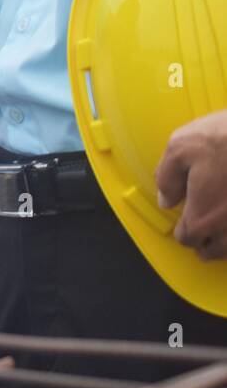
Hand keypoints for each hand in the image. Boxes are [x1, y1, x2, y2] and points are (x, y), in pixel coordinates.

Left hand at [155, 109, 226, 258]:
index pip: (187, 238)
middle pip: (213, 250)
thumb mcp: (182, 146)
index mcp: (203, 215)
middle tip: (206, 225)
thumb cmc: (226, 136)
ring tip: (223, 224)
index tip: (188, 217)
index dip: (184, 228)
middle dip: (206, 240)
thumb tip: (167, 200)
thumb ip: (167, 177)